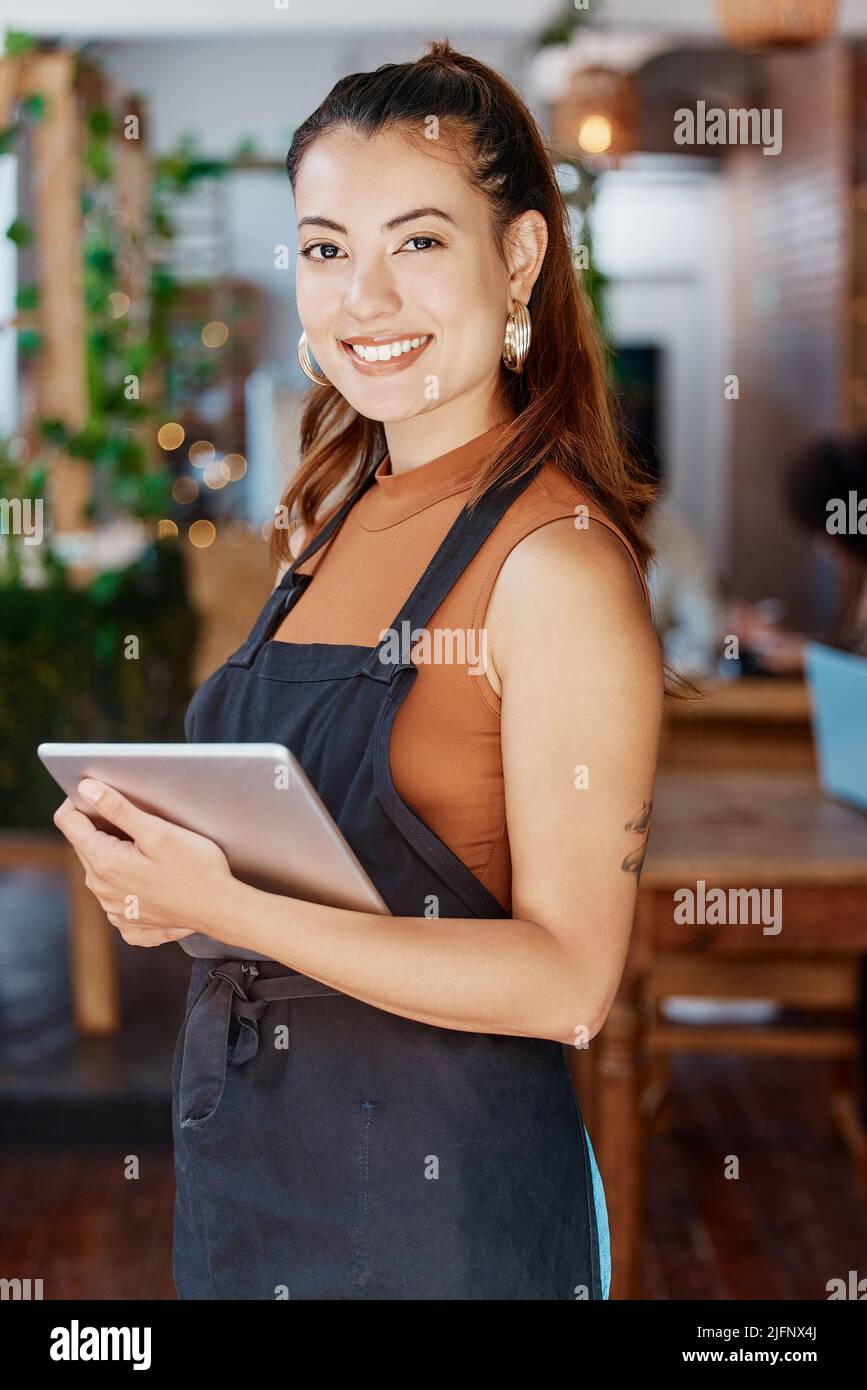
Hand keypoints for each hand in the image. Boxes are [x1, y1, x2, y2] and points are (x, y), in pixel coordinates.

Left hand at [53, 779, 233, 947]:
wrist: (221, 910)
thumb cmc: (196, 868)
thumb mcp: (158, 832)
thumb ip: (118, 809)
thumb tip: (86, 789)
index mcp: (104, 863)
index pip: (68, 822)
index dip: (79, 801)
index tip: (99, 793)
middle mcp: (101, 889)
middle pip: (84, 845)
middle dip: (102, 828)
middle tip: (139, 821)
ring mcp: (113, 909)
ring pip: (99, 869)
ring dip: (115, 854)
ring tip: (150, 851)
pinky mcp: (127, 922)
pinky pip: (116, 895)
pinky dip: (127, 882)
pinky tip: (152, 879)